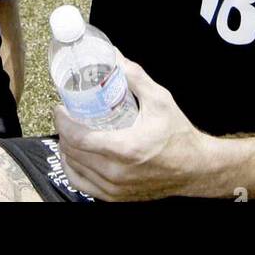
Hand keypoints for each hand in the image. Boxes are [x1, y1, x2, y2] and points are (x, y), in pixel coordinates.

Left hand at [55, 54, 212, 200]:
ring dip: (67, 149)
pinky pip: (83, 185)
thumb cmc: (178, 135)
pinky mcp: (116, 198)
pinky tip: (75, 156)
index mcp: (125, 149)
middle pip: (72, 152)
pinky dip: (74, 169)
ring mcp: (115, 189)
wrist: (195, 169)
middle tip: (66, 114)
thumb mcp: (159, 99)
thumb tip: (114, 56)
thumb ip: (134, 76)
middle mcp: (116, 173)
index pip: (78, 137)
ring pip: (75, 169)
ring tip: (70, 131)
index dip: (62, 121)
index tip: (59, 107)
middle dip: (63, 131)